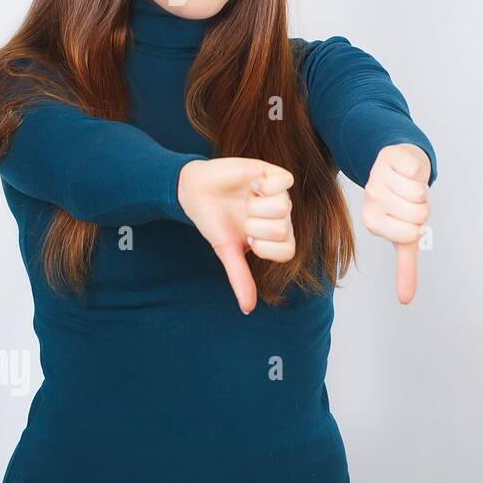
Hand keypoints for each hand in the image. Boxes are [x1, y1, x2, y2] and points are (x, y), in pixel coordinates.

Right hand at [177, 158, 295, 314]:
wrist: (195, 191)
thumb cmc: (214, 221)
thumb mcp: (226, 251)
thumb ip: (240, 277)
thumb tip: (248, 308)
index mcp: (276, 236)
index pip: (287, 251)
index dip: (264, 247)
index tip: (247, 239)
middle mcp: (281, 216)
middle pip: (283, 229)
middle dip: (254, 226)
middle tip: (243, 217)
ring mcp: (278, 194)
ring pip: (283, 207)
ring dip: (255, 207)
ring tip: (245, 200)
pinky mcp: (271, 173)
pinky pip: (285, 181)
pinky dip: (266, 186)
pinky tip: (252, 186)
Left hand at [362, 143, 431, 304]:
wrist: (394, 164)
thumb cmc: (401, 203)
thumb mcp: (403, 237)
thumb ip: (405, 268)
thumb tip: (406, 300)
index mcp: (373, 221)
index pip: (411, 234)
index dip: (418, 227)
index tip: (407, 219)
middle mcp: (372, 200)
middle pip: (419, 214)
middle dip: (422, 207)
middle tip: (409, 200)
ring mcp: (379, 177)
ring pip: (419, 193)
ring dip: (422, 189)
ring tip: (408, 185)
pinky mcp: (390, 158)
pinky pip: (417, 173)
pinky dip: (420, 172)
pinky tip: (408, 170)